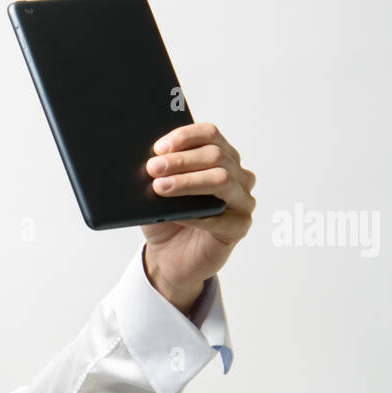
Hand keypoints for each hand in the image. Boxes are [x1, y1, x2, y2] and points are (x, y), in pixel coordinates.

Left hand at [140, 122, 256, 312]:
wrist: (168, 258)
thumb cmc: (165, 220)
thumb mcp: (156, 193)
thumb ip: (159, 174)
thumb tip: (149, 159)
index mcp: (219, 157)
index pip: (209, 134)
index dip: (184, 136)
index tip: (158, 147)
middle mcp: (236, 175)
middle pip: (215, 156)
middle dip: (181, 160)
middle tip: (152, 167)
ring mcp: (242, 200)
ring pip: (222, 179)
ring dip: (188, 182)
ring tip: (160, 187)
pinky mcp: (240, 226)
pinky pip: (223, 217)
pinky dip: (197, 214)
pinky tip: (177, 215)